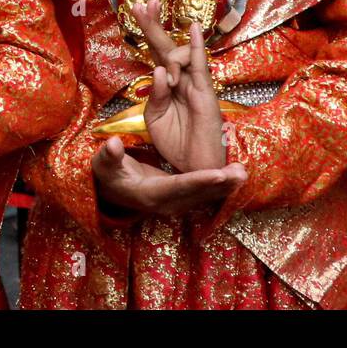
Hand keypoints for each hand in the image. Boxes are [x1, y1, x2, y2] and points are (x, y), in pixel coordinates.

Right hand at [91, 137, 245, 216]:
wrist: (112, 191)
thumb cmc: (108, 174)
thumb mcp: (103, 165)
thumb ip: (108, 156)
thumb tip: (112, 145)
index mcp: (149, 194)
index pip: (177, 187)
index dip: (198, 181)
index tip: (218, 174)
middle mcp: (166, 203)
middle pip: (197, 194)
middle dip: (220, 185)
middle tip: (241, 173)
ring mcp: (175, 203)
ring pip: (204, 196)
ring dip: (225, 187)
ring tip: (243, 172)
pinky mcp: (182, 198)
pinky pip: (204, 193)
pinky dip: (220, 186)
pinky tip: (235, 174)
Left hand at [132, 1, 226, 171]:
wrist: (195, 165)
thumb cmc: (176, 142)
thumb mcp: (155, 117)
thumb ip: (155, 94)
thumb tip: (159, 72)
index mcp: (166, 84)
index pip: (155, 52)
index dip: (147, 30)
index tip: (136, 8)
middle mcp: (180, 79)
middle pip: (165, 45)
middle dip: (153, 24)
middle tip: (144, 3)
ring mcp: (194, 83)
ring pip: (179, 56)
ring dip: (170, 60)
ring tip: (170, 82)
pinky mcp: (205, 92)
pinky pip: (201, 66)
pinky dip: (197, 47)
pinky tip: (194, 29)